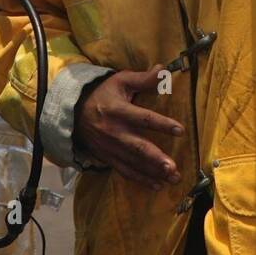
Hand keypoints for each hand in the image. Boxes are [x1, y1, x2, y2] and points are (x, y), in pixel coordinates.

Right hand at [74, 66, 182, 188]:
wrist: (75, 112)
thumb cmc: (104, 94)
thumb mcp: (121, 81)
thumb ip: (143, 78)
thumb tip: (164, 69)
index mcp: (118, 110)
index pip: (143, 118)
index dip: (161, 124)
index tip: (180, 130)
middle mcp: (114, 131)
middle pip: (137, 147)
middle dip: (155, 158)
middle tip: (173, 167)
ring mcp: (110, 147)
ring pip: (133, 162)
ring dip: (153, 172)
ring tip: (172, 178)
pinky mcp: (108, 157)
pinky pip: (125, 171)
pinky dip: (140, 179)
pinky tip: (157, 185)